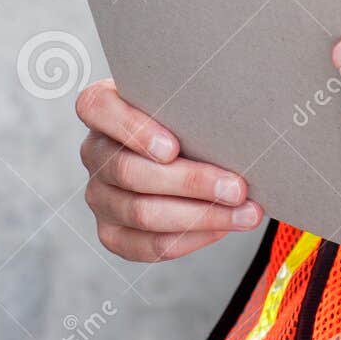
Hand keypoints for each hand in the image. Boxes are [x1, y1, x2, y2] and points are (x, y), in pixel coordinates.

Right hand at [75, 79, 262, 262]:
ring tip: (245, 212)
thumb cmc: (188, 112)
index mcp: (102, 107)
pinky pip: (149, 245)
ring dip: (201, 216)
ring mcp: (99, 195)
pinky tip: (224, 227)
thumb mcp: (185, 94)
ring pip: (143, 214)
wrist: (186, 144)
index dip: (132, 128)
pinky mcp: (112, 232)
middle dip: (191, 182)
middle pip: (130, 172)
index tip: (173, 148)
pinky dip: (192, 238)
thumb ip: (194, 96)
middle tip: (237, 187)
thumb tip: (237, 112)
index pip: (96, 108)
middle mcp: (94, 152)